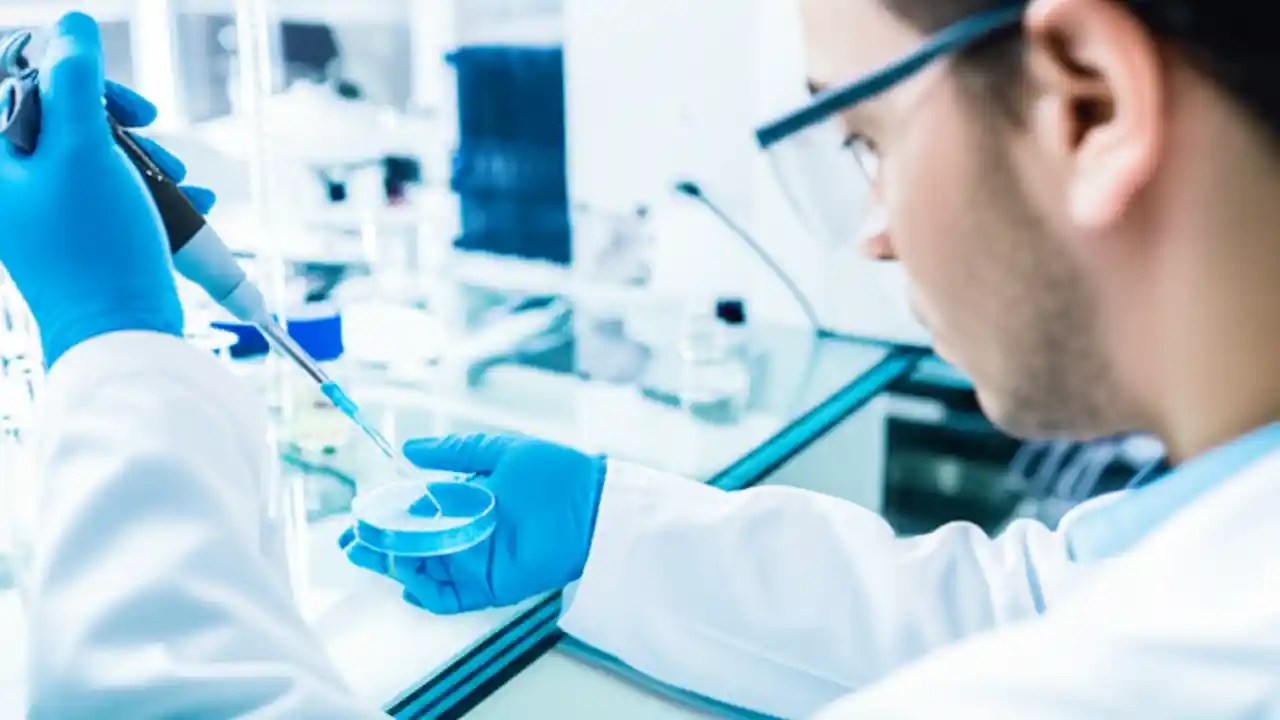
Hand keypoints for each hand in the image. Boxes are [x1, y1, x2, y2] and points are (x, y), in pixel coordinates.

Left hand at [0, 14, 213, 365]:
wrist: (121, 334)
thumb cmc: (97, 249)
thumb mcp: (84, 149)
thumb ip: (74, 78)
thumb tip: (72, 25)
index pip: (8, 70)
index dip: (63, 65)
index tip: (112, 95)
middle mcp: (6, 178)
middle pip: (54, 105)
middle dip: (114, 114)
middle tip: (149, 128)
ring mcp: (39, 206)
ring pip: (88, 146)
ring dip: (140, 152)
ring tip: (177, 177)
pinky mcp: (72, 231)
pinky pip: (106, 185)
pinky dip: (145, 186)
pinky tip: (187, 199)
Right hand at [340, 434, 605, 613]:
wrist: (590, 502)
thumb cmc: (553, 472)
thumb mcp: (496, 450)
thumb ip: (453, 451)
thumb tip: (410, 449)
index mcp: (464, 504)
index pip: (413, 517)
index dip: (384, 519)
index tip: (357, 518)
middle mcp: (465, 536)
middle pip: (411, 549)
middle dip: (379, 549)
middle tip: (353, 544)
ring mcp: (475, 563)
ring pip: (424, 573)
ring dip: (397, 568)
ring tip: (377, 554)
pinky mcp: (490, 586)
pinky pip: (451, 598)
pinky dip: (429, 595)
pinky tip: (411, 583)